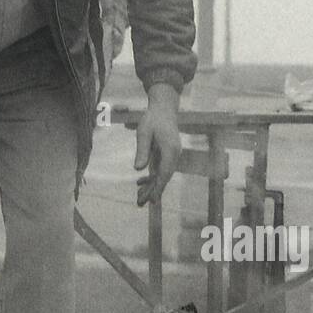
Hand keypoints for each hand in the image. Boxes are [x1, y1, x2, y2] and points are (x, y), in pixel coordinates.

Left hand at [134, 84, 181, 206]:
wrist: (164, 108)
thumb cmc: (153, 119)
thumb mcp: (144, 133)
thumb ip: (142, 151)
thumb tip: (138, 169)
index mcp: (170, 150)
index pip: (165, 172)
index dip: (159, 187)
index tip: (153, 200)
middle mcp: (174, 155)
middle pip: (164, 177)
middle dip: (153, 192)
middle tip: (141, 204)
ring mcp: (172, 156)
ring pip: (161, 175)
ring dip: (151, 187)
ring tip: (139, 200)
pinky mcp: (167, 155)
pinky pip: (160, 169)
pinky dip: (151, 178)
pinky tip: (140, 184)